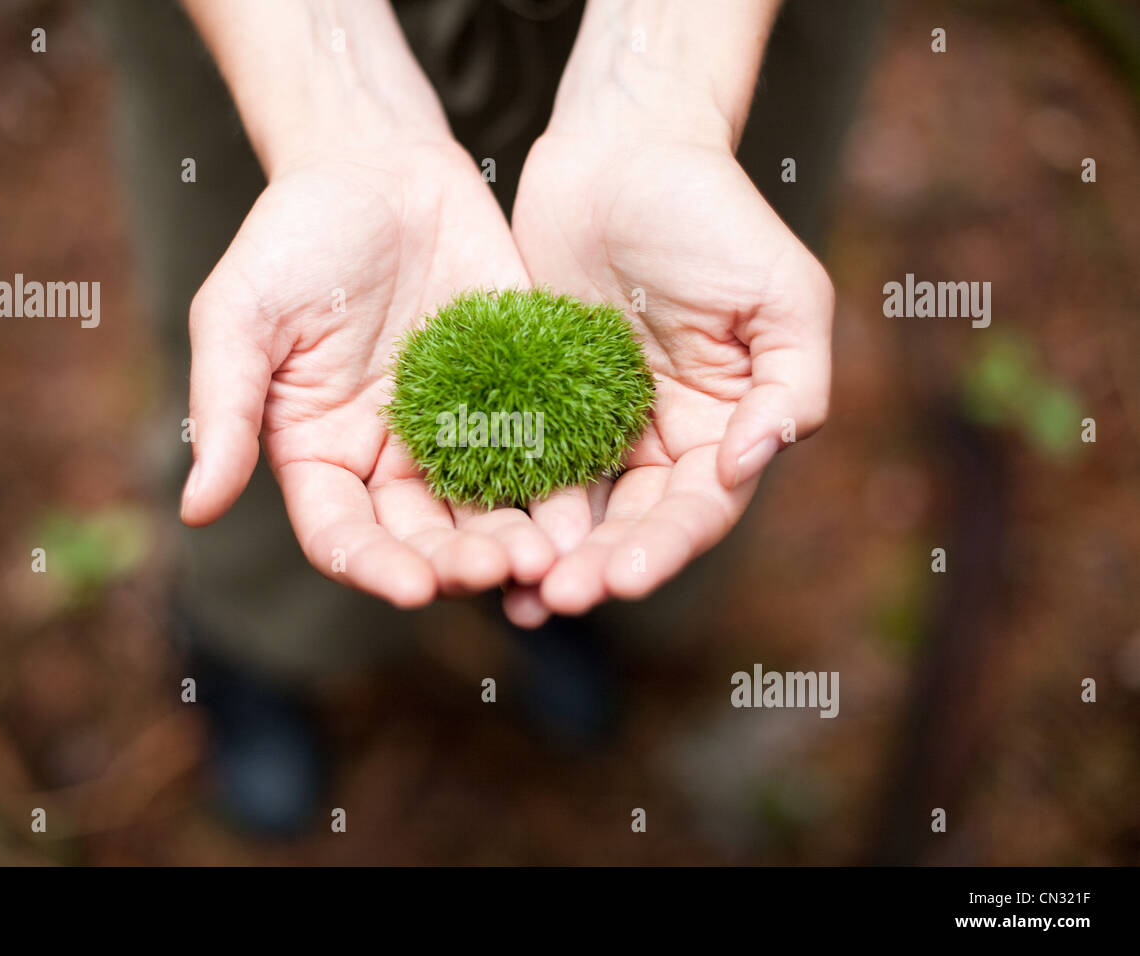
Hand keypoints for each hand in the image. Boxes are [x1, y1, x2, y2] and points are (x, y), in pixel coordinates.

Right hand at [180, 138, 557, 606]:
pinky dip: (561, 481)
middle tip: (502, 568)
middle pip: (425, 537)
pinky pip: (541, 448)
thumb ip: (223, 408)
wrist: (380, 165)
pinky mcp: (516, 394)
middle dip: (460, 561)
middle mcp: (391, 459)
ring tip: (550, 553)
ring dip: (516, 537)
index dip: (374, 567)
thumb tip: (196, 510)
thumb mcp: (240, 314)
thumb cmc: (295, 235)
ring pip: (488, 507)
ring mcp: (459, 430)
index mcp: (320, 456)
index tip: (414, 588)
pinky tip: (585, 503)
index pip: (343, 536)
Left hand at [503, 130, 832, 625]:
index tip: (622, 577)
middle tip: (555, 598)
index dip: (664, 548)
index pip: (698, 509)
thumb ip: (792, 384)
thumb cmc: (712, 214)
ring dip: (547, 556)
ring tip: (514, 596)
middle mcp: (659, 441)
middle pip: (630, 526)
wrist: (620, 153)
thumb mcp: (783, 294)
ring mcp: (593, 425)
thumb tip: (751, 463)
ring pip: (572, 511)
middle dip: (597, 566)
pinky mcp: (533, 402)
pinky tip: (474, 536)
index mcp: (724, 428)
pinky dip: (502, 503)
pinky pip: (517, 463)